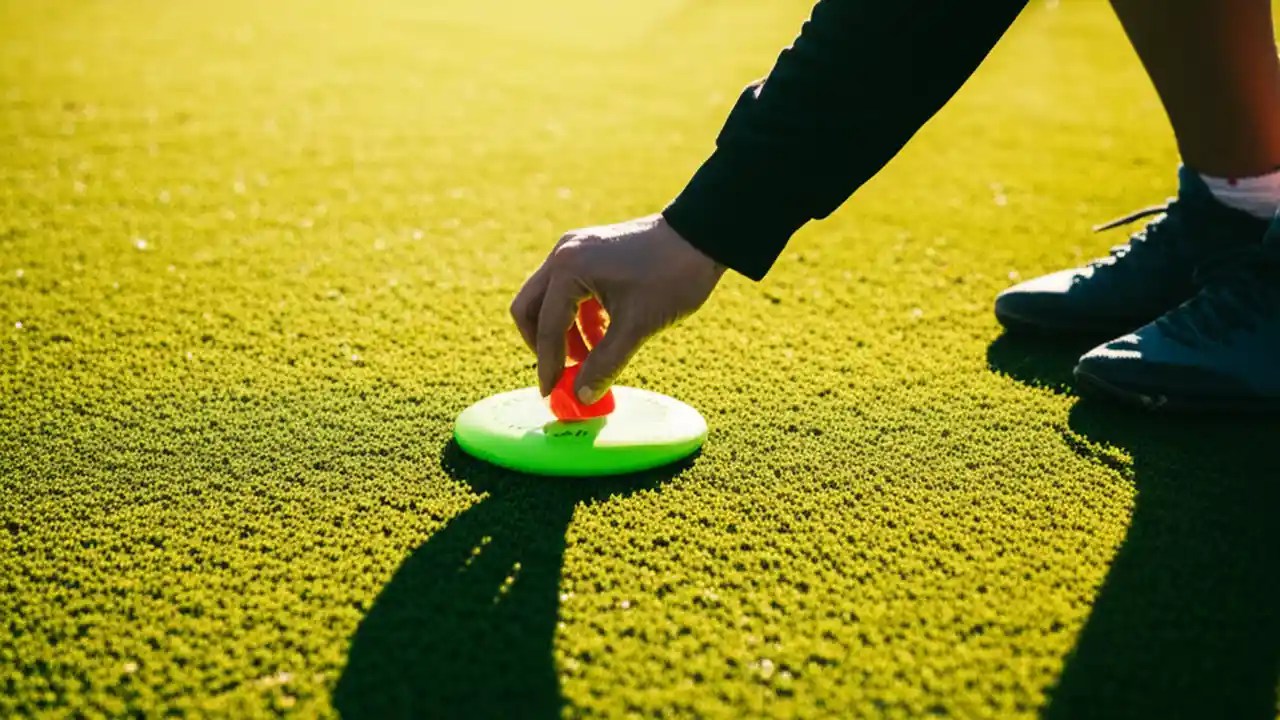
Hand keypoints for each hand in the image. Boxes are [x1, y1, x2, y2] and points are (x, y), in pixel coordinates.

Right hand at [510, 214, 725, 402]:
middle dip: (543, 345)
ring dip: (564, 332)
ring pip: (549, 299)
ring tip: (591, 357)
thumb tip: (582, 397)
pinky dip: (578, 316)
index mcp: (569, 269)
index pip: (546, 326)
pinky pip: (569, 289)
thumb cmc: (671, 277)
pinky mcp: (590, 250)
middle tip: (561, 373)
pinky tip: (602, 335)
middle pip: (530, 308)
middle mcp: (563, 254)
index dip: (549, 365)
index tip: (553, 393)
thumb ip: (605, 364)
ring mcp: (575, 249)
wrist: (703, 235)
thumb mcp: (637, 327)